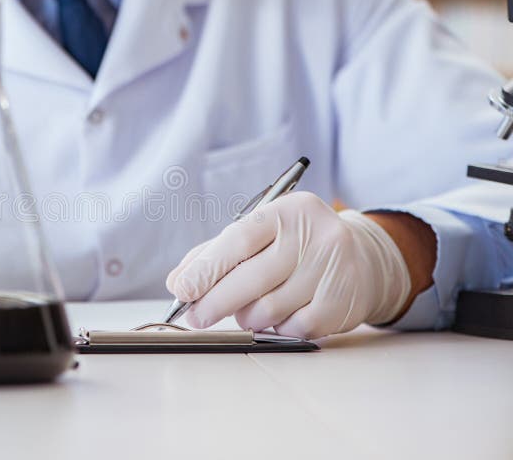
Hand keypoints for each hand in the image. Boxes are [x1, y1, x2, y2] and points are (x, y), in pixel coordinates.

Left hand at [165, 192, 412, 338]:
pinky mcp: (342, 303)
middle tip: (195, 317)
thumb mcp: (260, 235)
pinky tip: (279, 315)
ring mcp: (332, 269)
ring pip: (268, 309)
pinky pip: (291, 328)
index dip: (206, 267)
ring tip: (247, 310)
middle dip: (214, 302)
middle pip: (251, 278)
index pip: (239, 239)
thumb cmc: (295, 246)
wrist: (362, 259)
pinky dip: (275, 328)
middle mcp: (314, 235)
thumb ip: (215, 254)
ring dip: (247, 317)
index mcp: (287, 211)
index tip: (181, 290)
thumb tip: (177, 282)